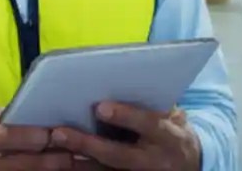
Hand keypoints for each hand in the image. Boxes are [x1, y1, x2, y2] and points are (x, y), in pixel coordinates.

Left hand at [50, 103, 200, 170]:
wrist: (189, 163)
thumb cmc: (171, 129)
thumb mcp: (171, 115)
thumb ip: (147, 102)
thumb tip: (113, 79)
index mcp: (168, 135)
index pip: (148, 124)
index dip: (125, 116)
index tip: (100, 107)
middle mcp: (155, 160)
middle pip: (118, 155)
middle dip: (88, 145)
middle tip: (59, 133)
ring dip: (76, 162)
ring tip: (52, 148)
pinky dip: (80, 169)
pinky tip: (58, 162)